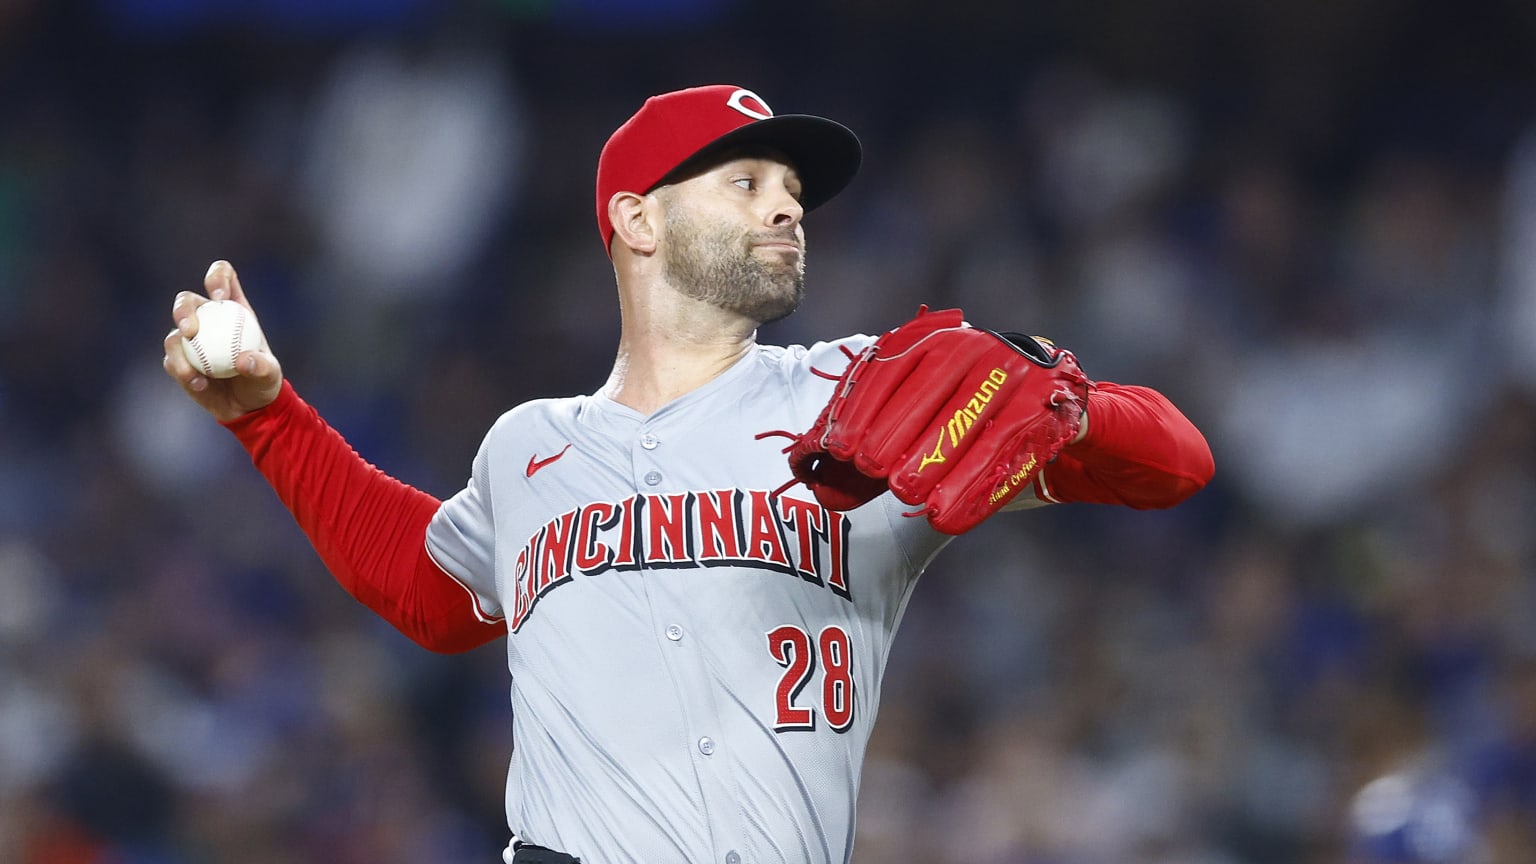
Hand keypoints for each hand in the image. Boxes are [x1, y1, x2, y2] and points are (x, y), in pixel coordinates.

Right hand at [162, 260, 283, 422]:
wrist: (247, 408)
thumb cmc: (263, 383)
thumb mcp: (270, 375)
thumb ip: (262, 367)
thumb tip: (242, 361)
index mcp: (234, 309)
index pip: (223, 278)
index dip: (217, 279)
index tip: (219, 298)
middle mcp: (209, 319)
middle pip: (187, 301)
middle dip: (183, 310)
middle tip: (189, 330)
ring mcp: (190, 340)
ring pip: (174, 334)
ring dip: (180, 352)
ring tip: (195, 375)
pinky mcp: (179, 360)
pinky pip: (172, 360)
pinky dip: (182, 372)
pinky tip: (198, 384)